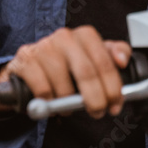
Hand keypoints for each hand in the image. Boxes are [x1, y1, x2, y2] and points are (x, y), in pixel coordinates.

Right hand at [0, 26, 130, 117]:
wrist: (28, 70)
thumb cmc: (64, 67)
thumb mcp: (90, 60)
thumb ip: (111, 56)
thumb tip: (123, 60)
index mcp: (83, 35)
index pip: (104, 60)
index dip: (113, 85)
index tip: (116, 103)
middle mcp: (63, 37)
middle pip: (86, 72)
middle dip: (96, 98)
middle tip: (98, 112)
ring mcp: (42, 47)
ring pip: (63, 84)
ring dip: (68, 103)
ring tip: (68, 107)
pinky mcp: (24, 60)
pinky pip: (43, 89)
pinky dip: (49, 102)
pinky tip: (50, 102)